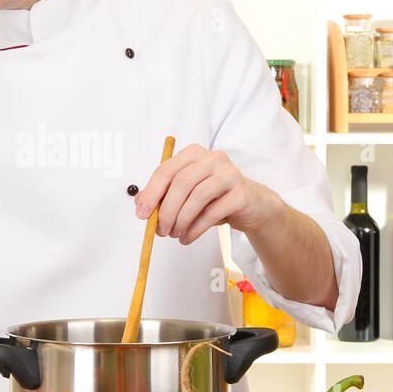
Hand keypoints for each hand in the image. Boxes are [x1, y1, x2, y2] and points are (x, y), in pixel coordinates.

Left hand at [133, 144, 281, 245]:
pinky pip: (213, 212)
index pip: (166, 170)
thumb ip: (164, 196)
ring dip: (181, 220)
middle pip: (182, 182)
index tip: (142, 214)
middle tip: (160, 230)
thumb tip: (140, 206)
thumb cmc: (215, 197)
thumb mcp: (187, 194)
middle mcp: (213, 158)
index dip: (151, 193)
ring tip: (175, 235)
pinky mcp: (241, 193)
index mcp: (194, 154)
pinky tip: (188, 237)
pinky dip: (196, 228)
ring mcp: (230, 174)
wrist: (252, 205)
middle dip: (167, 210)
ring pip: (197, 197)